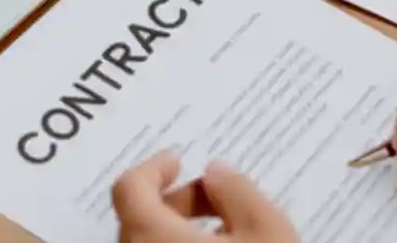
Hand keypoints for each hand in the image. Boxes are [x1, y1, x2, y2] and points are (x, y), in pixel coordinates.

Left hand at [112, 152, 297, 242]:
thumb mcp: (267, 230)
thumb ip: (239, 191)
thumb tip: (216, 171)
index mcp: (155, 236)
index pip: (129, 189)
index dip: (153, 167)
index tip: (179, 160)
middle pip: (138, 217)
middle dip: (176, 199)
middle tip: (217, 197)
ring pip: (149, 242)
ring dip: (178, 227)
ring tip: (227, 229)